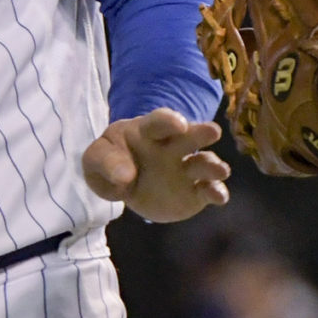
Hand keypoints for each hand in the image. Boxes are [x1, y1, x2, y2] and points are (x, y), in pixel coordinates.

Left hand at [81, 107, 230, 223]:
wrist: (123, 181)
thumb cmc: (111, 160)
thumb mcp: (96, 159)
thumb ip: (105, 163)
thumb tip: (126, 177)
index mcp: (148, 131)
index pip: (160, 122)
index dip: (169, 121)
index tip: (178, 124)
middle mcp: (173, 147)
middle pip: (190, 136)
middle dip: (201, 133)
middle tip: (213, 131)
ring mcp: (186, 169)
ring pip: (203, 164)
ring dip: (213, 165)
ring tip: (221, 170)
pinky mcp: (194, 192)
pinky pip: (208, 190)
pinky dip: (216, 192)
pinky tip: (220, 196)